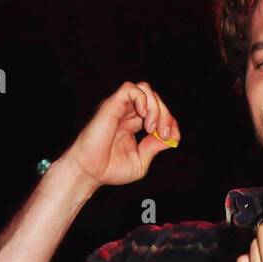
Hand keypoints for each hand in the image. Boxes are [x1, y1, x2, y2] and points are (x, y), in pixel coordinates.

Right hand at [60, 82, 180, 188]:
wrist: (89, 172)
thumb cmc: (110, 169)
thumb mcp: (141, 160)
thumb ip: (155, 146)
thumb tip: (172, 136)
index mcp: (133, 124)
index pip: (158, 111)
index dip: (170, 121)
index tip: (172, 138)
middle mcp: (126, 112)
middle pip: (154, 98)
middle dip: (166, 115)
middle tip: (163, 134)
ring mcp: (119, 107)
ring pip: (144, 89)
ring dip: (156, 107)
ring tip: (151, 128)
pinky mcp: (111, 105)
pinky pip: (129, 89)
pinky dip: (142, 99)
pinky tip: (144, 116)